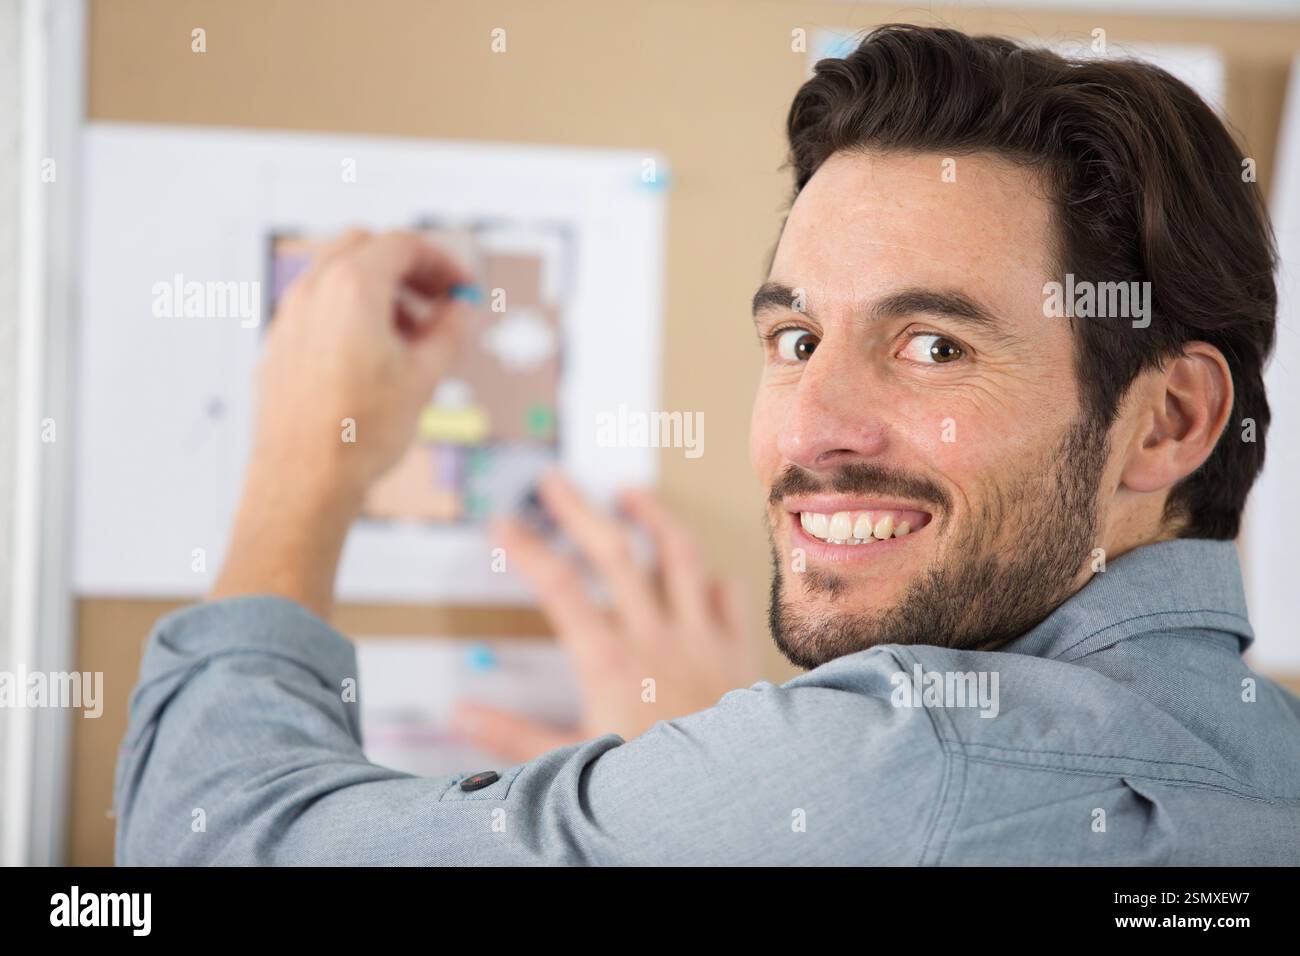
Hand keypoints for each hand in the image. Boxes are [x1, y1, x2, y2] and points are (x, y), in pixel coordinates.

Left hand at [253, 229, 470, 496]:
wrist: (304, 479)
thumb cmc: (356, 434)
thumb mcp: (424, 377)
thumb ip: (449, 331)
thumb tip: (461, 310)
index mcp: (352, 288)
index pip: (403, 246)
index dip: (441, 260)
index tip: (460, 284)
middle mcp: (313, 292)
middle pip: (365, 247)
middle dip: (407, 267)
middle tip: (437, 298)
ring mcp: (290, 317)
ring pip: (337, 275)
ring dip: (378, 289)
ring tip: (409, 334)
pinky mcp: (279, 344)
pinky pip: (318, 307)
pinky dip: (349, 311)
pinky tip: (372, 354)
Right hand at [450, 471, 759, 760]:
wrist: (725, 803)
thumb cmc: (652, 788)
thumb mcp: (570, 765)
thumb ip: (512, 737)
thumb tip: (462, 715)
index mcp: (609, 661)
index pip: (558, 587)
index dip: (527, 549)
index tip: (505, 524)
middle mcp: (656, 638)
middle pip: (612, 553)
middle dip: (580, 510)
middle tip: (556, 481)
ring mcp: (701, 639)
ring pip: (678, 555)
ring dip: (653, 517)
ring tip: (632, 494)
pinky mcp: (737, 653)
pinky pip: (728, 595)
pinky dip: (712, 576)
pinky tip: (701, 569)